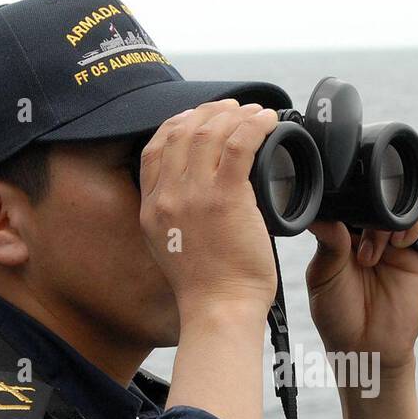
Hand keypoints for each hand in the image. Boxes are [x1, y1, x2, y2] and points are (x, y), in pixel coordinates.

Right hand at [138, 99, 280, 318]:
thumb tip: (198, 195)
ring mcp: (194, 196)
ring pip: (209, 133)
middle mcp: (167, 197)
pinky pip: (239, 144)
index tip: (197, 118)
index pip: (154, 149)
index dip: (176, 125)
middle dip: (207, 113)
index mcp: (152, 209)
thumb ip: (177, 218)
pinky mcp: (226, 198)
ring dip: (233, 115)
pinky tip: (266, 120)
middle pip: (181, 133)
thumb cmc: (208, 288)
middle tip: (231, 108)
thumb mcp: (173, 249)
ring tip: (252, 112)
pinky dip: (254, 126)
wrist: (219, 310)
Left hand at [305, 207, 417, 370]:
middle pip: (376, 199)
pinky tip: (399, 244)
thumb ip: (327, 244)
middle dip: (369, 212)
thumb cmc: (340, 316)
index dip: (347, 201)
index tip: (341, 217)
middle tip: (357, 248)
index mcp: (340, 235)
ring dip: (388, 220)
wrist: (368, 348)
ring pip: (400, 206)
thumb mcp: (323, 278)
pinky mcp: (417, 253)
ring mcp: (394, 242)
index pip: (347, 202)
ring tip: (373, 254)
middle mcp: (368, 235)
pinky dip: (416, 223)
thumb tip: (321, 214)